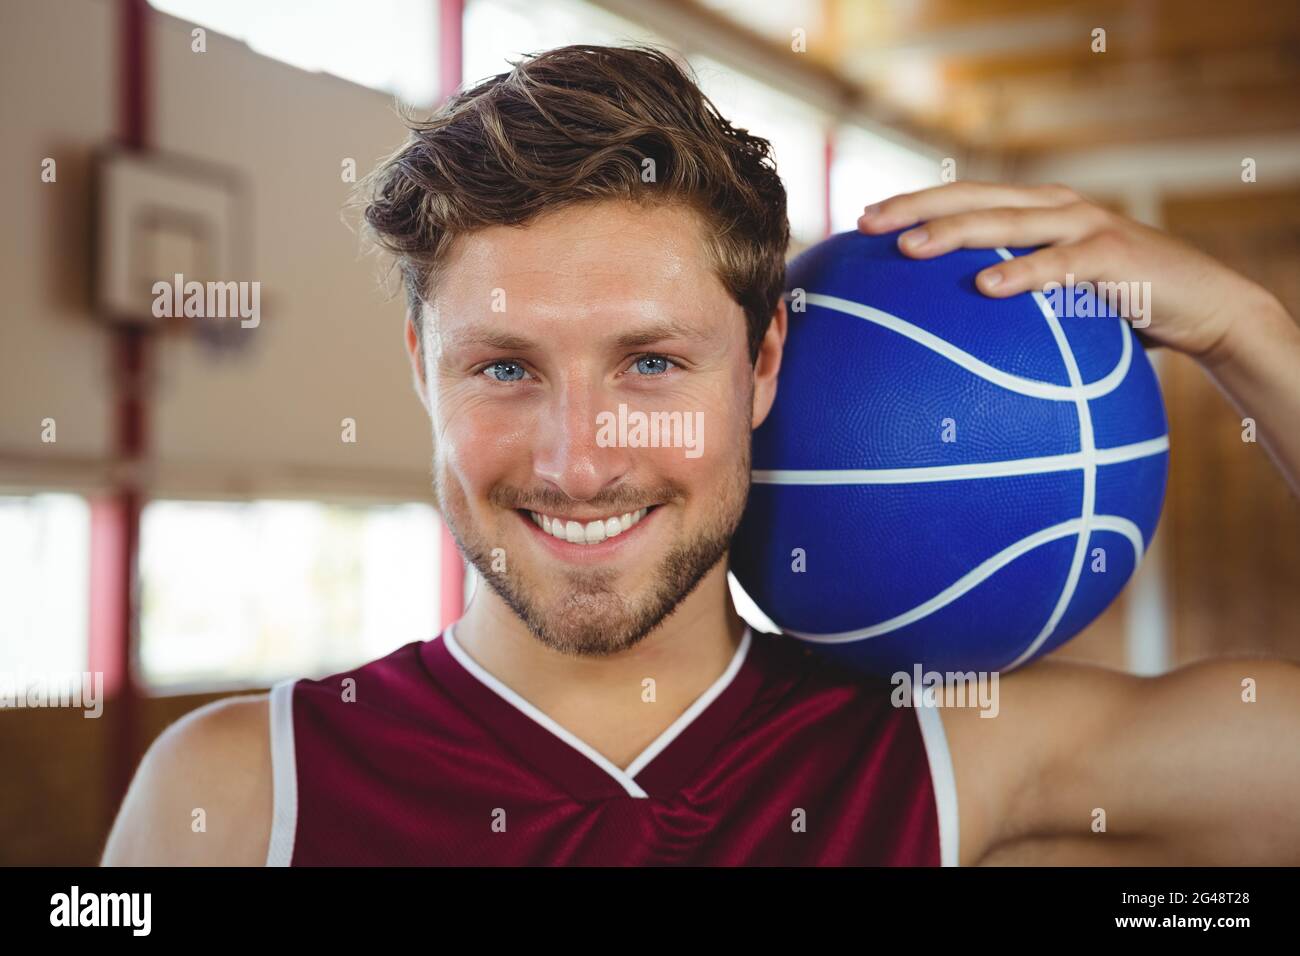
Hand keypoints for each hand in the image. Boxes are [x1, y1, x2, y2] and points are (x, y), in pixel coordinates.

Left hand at [857, 181, 1277, 366]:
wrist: (1203, 306)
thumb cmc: (1117, 308)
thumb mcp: (1055, 299)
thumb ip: (1011, 300)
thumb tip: (946, 339)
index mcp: (1035, 211)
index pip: (965, 197)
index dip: (914, 202)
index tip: (862, 221)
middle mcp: (1055, 208)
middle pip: (975, 198)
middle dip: (916, 207)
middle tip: (866, 224)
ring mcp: (1085, 227)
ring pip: (1008, 222)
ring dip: (955, 232)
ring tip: (909, 248)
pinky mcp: (1114, 257)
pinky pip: (1060, 265)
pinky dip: (1024, 274)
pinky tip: (986, 288)